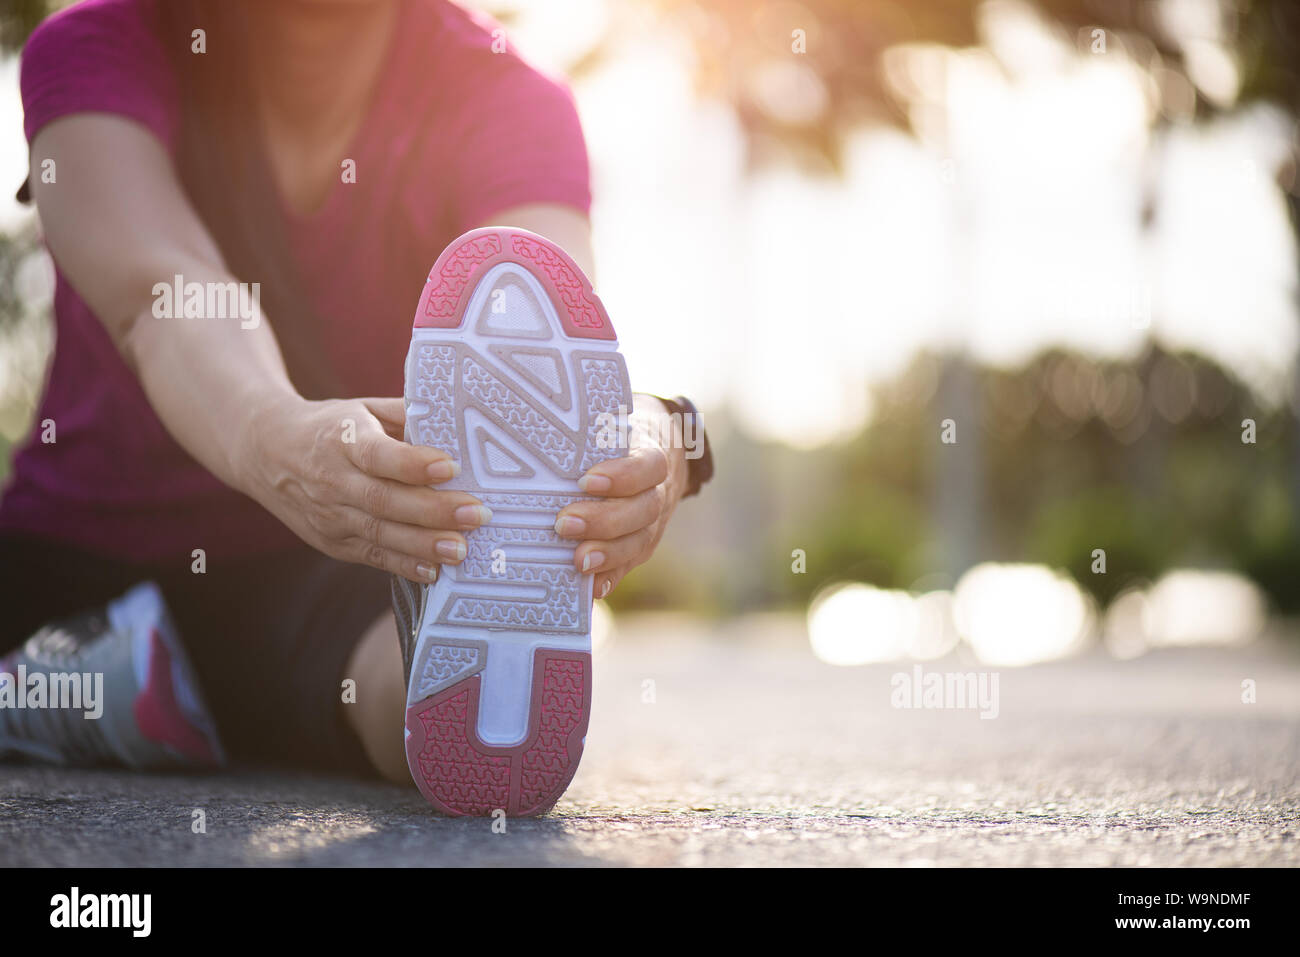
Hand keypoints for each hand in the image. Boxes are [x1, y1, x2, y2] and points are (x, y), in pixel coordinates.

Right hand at [241, 395, 490, 580]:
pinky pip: (371, 556)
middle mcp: (332, 479)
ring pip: (380, 534)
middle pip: (385, 500)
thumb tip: (458, 422)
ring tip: (462, 549)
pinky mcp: (332, 542)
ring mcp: (330, 516)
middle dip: (435, 510)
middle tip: (478, 514)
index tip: (451, 466)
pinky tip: (434, 571)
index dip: (413, 463)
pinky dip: (403, 565)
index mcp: (342, 439)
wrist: (265, 452)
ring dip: (424, 545)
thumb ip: (406, 415)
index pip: (377, 454)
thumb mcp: (363, 408)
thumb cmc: (332, 426)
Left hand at [553, 395, 687, 597]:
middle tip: (564, 524)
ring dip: (608, 553)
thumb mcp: (610, 424)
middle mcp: (658, 492)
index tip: (587, 480)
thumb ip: (585, 431)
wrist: (659, 450)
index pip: (648, 466)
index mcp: (652, 456)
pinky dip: (611, 578)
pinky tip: (591, 589)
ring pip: (640, 541)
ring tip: (578, 560)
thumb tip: (531, 422)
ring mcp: (653, 524)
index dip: (622, 476)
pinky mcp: (640, 547)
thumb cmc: (616, 437)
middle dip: (604, 520)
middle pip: (643, 509)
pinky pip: (630, 566)